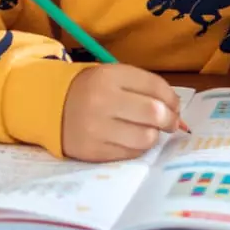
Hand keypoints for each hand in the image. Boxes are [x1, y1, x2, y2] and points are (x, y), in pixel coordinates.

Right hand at [60, 64, 182, 161]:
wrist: (52, 107)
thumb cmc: (92, 91)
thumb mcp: (114, 77)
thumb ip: (145, 88)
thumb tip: (177, 112)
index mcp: (109, 76)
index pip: (155, 86)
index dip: (172, 99)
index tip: (174, 106)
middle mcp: (102, 101)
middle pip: (154, 113)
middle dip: (169, 119)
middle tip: (169, 122)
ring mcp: (96, 128)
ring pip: (146, 137)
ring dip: (153, 135)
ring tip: (147, 131)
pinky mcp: (93, 151)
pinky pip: (131, 154)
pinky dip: (138, 148)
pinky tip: (131, 140)